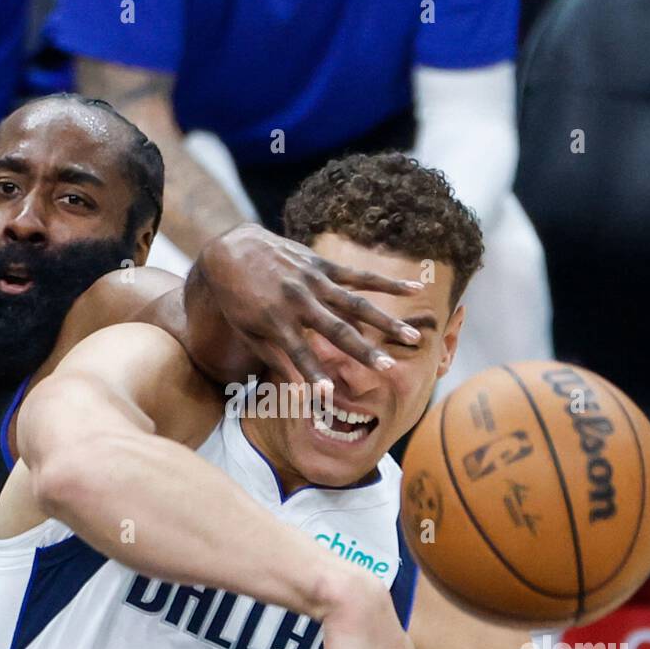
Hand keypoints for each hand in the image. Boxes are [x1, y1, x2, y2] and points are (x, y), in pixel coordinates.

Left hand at [194, 223, 423, 390]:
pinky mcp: (323, 266)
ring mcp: (314, 281)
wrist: (232, 252)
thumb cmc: (239, 301)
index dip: (314, 375)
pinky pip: (360, 275)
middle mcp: (299, 301)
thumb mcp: (249, 333)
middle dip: (363, 350)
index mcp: (276, 322)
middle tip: (389, 368)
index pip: (299, 355)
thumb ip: (276, 361)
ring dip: (386, 321)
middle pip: (337, 330)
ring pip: (357, 304)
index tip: (331, 396)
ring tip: (413, 337)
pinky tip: (416, 288)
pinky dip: (387, 283)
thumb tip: (299, 395)